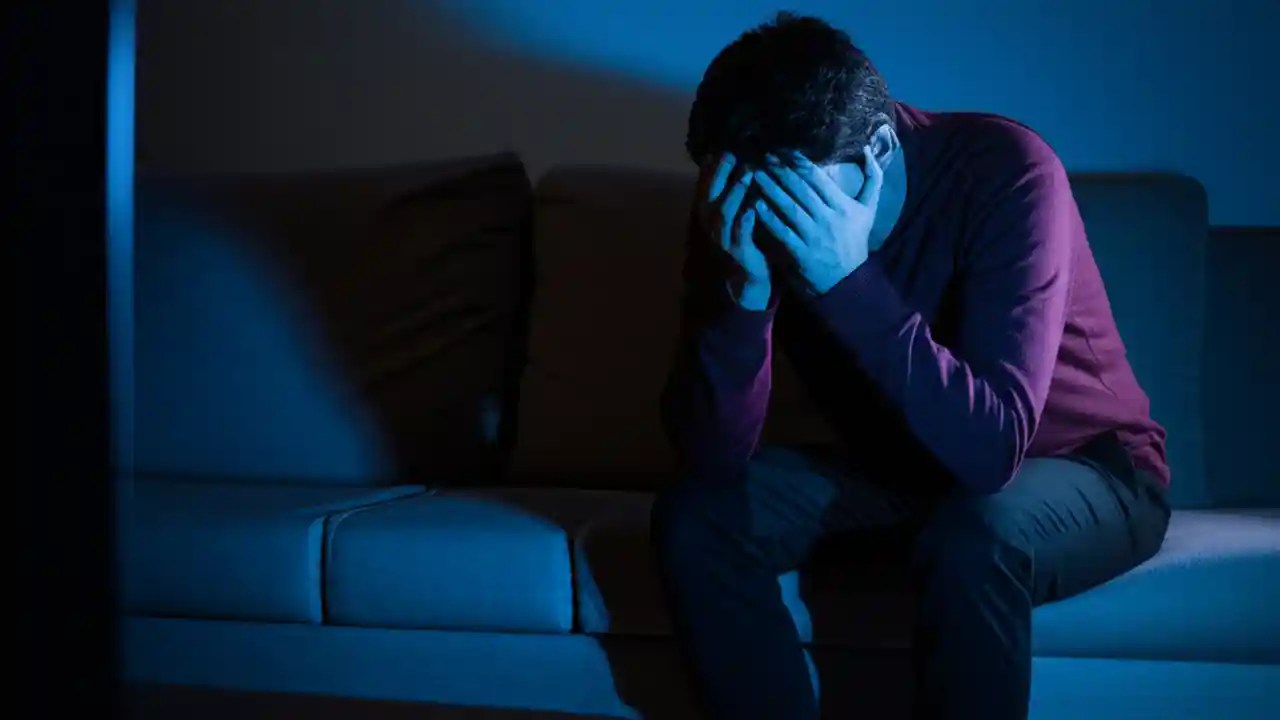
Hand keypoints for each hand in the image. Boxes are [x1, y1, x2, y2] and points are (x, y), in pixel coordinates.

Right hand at [697, 153, 770, 309]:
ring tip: (748, 173)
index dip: (712, 164)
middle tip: (733, 153)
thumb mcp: (735, 212)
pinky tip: (756, 203)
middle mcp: (711, 222)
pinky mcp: (738, 250)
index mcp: (709, 211)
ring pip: (724, 211)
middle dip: (721, 173)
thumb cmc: (745, 238)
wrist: (747, 277)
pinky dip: (747, 216)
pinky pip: (741, 231)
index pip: (705, 183)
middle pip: (710, 193)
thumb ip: (733, 190)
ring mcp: (722, 237)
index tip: (722, 145)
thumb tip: (739, 159)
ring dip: (736, 191)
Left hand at [752, 145, 882, 296]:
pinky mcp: (800, 253)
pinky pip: (781, 231)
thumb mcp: (868, 210)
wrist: (848, 280)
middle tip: (763, 156)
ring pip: (789, 208)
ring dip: (771, 190)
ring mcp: (814, 236)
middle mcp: (829, 219)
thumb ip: (873, 179)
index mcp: (844, 206)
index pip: (818, 178)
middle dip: (780, 171)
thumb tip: (869, 149)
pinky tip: (755, 205)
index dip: (798, 162)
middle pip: (801, 189)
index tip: (782, 150)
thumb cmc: (855, 240)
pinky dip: (768, 218)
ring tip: (756, 175)